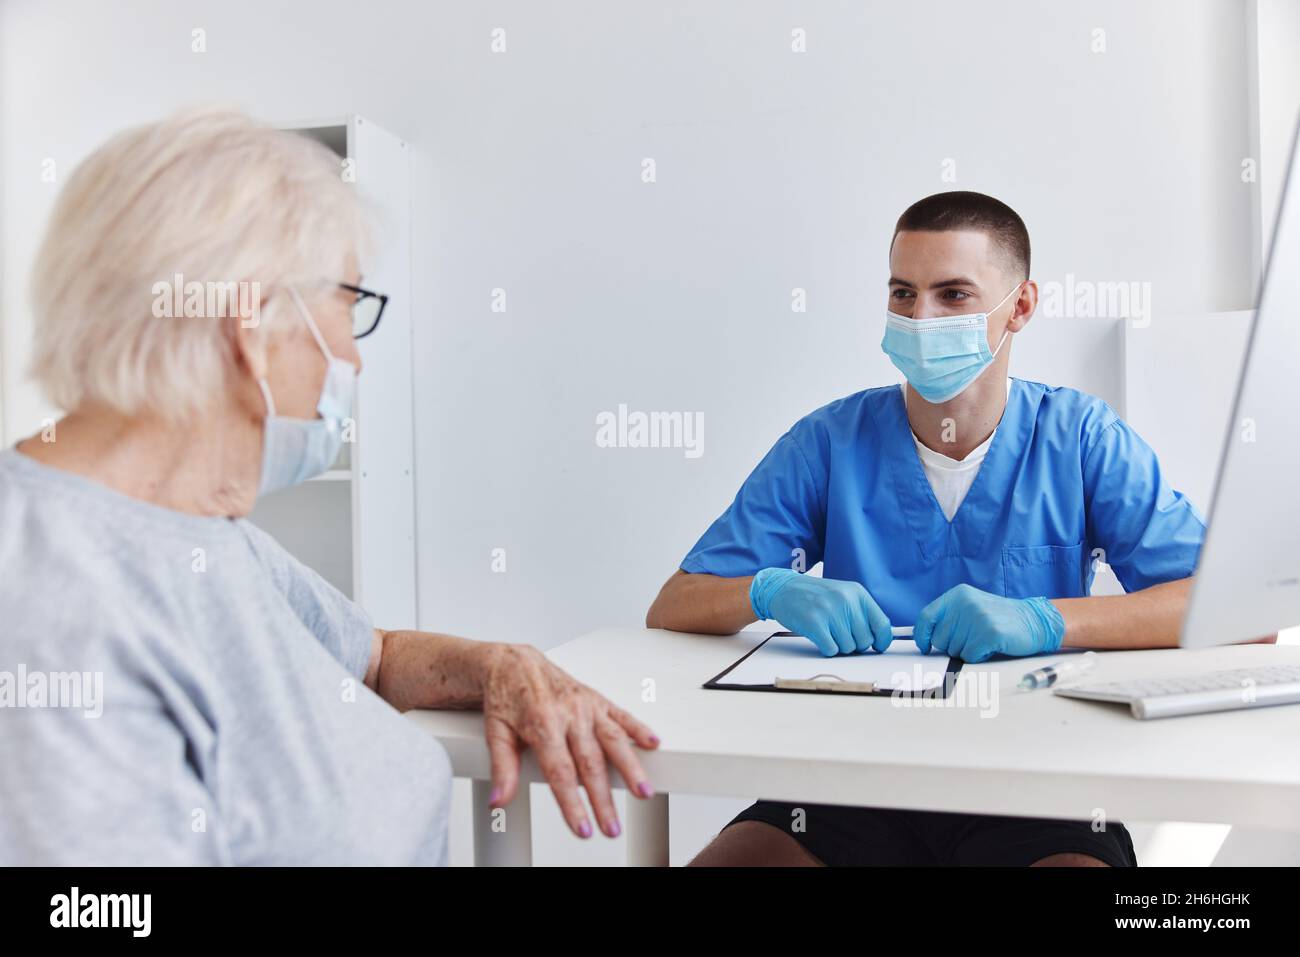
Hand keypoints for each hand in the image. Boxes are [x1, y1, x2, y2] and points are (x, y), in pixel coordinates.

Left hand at [478, 644, 659, 838]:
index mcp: (541, 723)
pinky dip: (639, 729)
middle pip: (590, 763)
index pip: (560, 772)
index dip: (573, 803)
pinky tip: (652, 743)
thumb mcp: (495, 731)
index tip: (582, 828)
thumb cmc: (506, 696)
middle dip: (603, 799)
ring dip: (631, 768)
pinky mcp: (597, 699)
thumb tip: (500, 799)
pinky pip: (621, 715)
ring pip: (613, 740)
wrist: (513, 662)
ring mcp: (585, 705)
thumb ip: (502, 768)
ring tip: (643, 791)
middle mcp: (568, 713)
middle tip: (611, 827)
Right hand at [750, 568, 891, 655]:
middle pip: (865, 640)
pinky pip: (831, 650)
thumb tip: (880, 638)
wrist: (782, 588)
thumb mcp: (842, 594)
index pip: (882, 624)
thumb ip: (861, 613)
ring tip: (827, 631)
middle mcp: (846, 600)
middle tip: (840, 634)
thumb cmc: (814, 595)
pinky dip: (826, 648)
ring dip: (838, 645)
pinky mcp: (814, 623)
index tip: (878, 646)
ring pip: (848, 647)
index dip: (882, 640)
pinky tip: (819, 636)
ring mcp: (830, 611)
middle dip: (854, 643)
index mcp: (857, 593)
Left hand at [913, 584, 1064, 661]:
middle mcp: (965, 604)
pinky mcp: (989, 633)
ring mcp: (977, 618)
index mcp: (958, 595)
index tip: (924, 646)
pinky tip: (991, 646)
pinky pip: (969, 657)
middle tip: (972, 638)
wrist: (1035, 620)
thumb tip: (925, 638)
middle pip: (939, 639)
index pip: (926, 617)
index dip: (922, 635)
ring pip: (954, 651)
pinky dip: (979, 657)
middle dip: (953, 646)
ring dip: (968, 651)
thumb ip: (950, 617)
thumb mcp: (971, 607)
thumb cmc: (1000, 618)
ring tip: (984, 639)